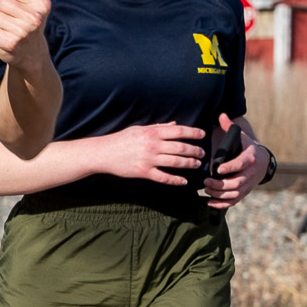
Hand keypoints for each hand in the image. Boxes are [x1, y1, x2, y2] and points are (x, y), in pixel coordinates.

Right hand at [93, 121, 207, 182]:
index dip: (193, 132)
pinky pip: (164, 177)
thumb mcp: (139, 129)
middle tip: (202, 153)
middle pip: (180, 148)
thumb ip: (158, 127)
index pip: (178, 131)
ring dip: (189, 164)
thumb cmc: (121, 139)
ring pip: (175, 162)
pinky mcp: (144, 172)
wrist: (104, 153)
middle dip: (194, 150)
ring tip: (197, 164)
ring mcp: (148, 160)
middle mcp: (152, 145)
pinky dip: (175, 180)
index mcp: (152, 132)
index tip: (202, 134)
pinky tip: (184, 181)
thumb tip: (175, 125)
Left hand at [199, 116, 272, 208]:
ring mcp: (248, 184)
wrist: (263, 162)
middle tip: (206, 182)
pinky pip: (234, 201)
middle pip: (236, 183)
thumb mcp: (242, 137)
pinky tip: (209, 202)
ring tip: (206, 190)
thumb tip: (222, 115)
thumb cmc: (247, 148)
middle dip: (220, 185)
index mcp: (250, 158)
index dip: (230, 168)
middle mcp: (250, 173)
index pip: (240, 164)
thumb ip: (230, 127)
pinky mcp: (244, 192)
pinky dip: (222, 204)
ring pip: (234, 193)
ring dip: (219, 195)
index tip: (217, 169)